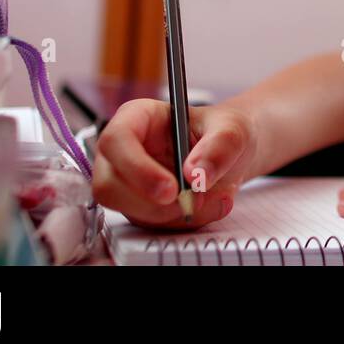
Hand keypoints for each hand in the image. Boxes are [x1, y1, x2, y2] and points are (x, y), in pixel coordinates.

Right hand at [91, 98, 256, 229]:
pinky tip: (210, 204)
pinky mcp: (141, 207)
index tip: (171, 189)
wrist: (233, 154)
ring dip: (173, 215)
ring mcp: (128, 182)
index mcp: (137, 118)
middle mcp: (124, 151)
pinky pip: (153, 226)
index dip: (137, 168)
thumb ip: (219, 147)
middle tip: (192, 201)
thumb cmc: (225, 130)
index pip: (115, 140)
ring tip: (213, 198)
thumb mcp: (232, 129)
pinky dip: (183, 222)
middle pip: (109, 186)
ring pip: (131, 212)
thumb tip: (195, 175)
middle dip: (150, 203)